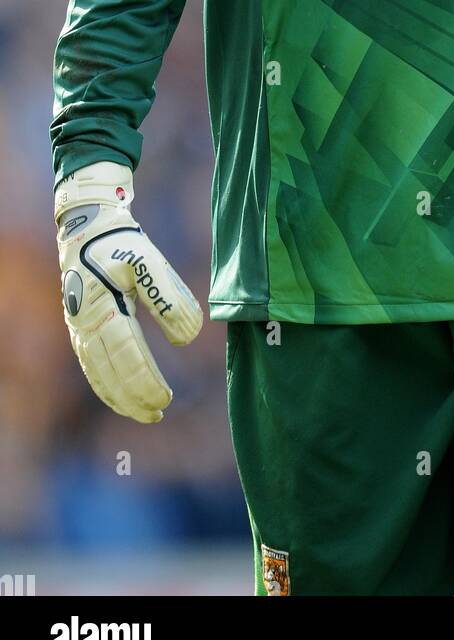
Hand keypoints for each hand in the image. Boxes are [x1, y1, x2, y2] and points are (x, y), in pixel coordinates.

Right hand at [55, 161, 202, 420]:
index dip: (145, 382)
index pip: (126, 358)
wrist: (87, 225)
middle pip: (109, 374)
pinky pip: (91, 366)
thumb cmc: (120, 243)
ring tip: (145, 414)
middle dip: (134, 398)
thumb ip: (168, 298)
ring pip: (98, 375)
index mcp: (103, 310)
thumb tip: (188, 337)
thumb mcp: (148, 262)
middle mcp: (86, 325)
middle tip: (159, 414)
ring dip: (119, 398)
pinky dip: (105, 386)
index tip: (165, 399)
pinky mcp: (80, 328)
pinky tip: (121, 397)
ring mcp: (79, 328)